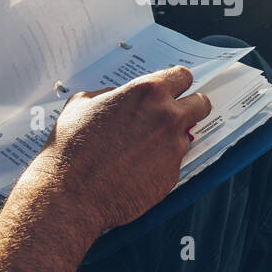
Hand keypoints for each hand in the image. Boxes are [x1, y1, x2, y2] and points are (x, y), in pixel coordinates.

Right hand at [15, 66, 211, 236]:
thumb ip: (109, 94)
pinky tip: (137, 170)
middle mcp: (168, 117)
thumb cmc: (71, 148)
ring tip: (142, 150)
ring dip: (171, 139)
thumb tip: (119, 96)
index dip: (177, 84)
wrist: (70, 194)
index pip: (183, 76)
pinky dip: (161, 165)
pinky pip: (174, 163)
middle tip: (173, 116)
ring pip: (187, 136)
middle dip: (190, 107)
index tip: (173, 91)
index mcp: (147, 92)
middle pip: (202, 103)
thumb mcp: (82, 104)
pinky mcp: (173, 176)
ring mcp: (174, 148)